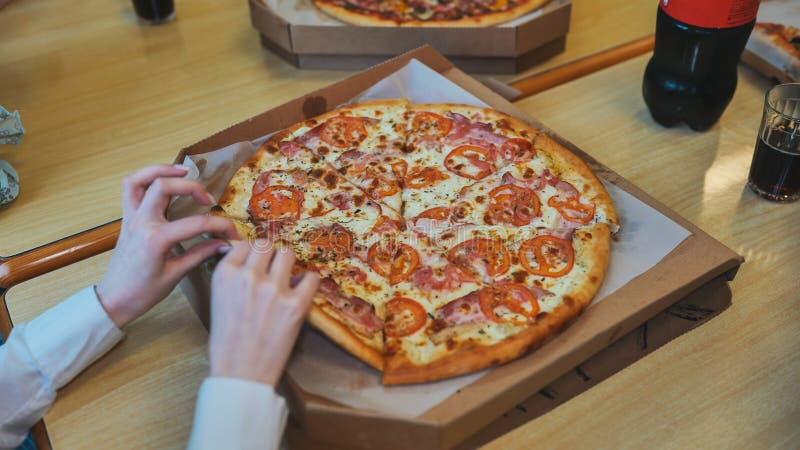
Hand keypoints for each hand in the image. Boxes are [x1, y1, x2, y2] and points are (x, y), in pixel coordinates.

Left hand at [96, 164, 238, 327]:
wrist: (114, 299)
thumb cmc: (142, 292)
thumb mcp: (175, 275)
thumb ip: (200, 254)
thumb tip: (224, 244)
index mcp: (156, 239)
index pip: (196, 224)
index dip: (221, 226)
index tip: (233, 234)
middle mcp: (141, 223)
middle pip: (163, 187)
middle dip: (191, 186)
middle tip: (207, 199)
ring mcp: (131, 218)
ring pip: (140, 180)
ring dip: (162, 170)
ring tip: (184, 172)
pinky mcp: (127, 218)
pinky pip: (131, 189)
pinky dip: (146, 178)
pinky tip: (164, 181)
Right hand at [208, 241, 318, 385]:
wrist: (241, 374)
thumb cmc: (227, 342)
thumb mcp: (218, 301)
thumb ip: (232, 277)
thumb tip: (249, 257)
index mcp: (225, 275)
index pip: (244, 244)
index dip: (252, 253)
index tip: (256, 262)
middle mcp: (249, 277)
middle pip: (266, 244)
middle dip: (270, 255)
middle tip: (272, 269)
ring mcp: (274, 290)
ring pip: (288, 254)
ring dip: (288, 265)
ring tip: (286, 279)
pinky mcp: (296, 305)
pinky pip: (311, 278)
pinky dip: (308, 283)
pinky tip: (300, 292)